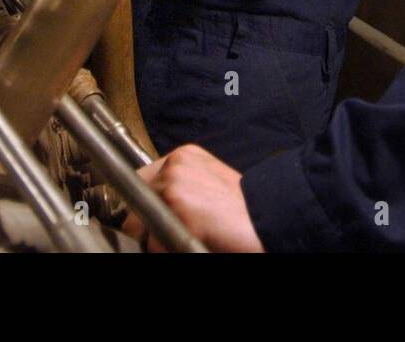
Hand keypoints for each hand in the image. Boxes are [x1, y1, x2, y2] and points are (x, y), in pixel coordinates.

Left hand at [123, 145, 265, 252]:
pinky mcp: (177, 208)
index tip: (150, 219)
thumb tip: (151, 205)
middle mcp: (174, 165)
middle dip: (146, 221)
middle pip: (133, 201)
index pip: (139, 179)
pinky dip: (165, 249)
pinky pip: (152, 241)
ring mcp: (173, 185)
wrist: (270, 217)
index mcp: (183, 156)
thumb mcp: (208, 182)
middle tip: (174, 231)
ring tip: (188, 235)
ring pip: (138, 223)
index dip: (143, 203)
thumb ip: (180, 185)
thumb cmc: (242, 208)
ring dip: (155, 237)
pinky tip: (192, 242)